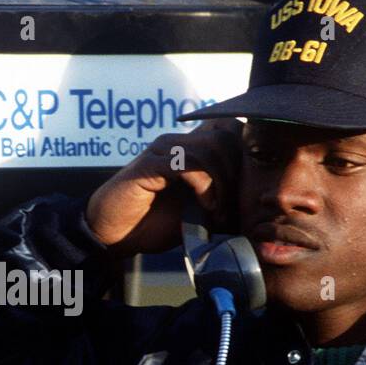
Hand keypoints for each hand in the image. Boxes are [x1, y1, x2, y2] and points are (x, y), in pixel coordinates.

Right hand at [84, 118, 243, 256]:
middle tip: (233, 205)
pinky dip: (204, 186)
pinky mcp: (148, 165)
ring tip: (218, 210)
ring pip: (210, 147)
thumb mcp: (197, 214)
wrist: (114, 235)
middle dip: (237, 171)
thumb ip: (221, 202)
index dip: (244, 155)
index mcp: (189, 150)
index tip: (246, 190)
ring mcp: (161, 150)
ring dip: (223, 182)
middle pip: (226, 134)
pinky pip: (187, 163)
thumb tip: (252, 206)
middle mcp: (176, 143)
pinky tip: (205, 207)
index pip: (230, 129)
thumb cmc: (153, 224)